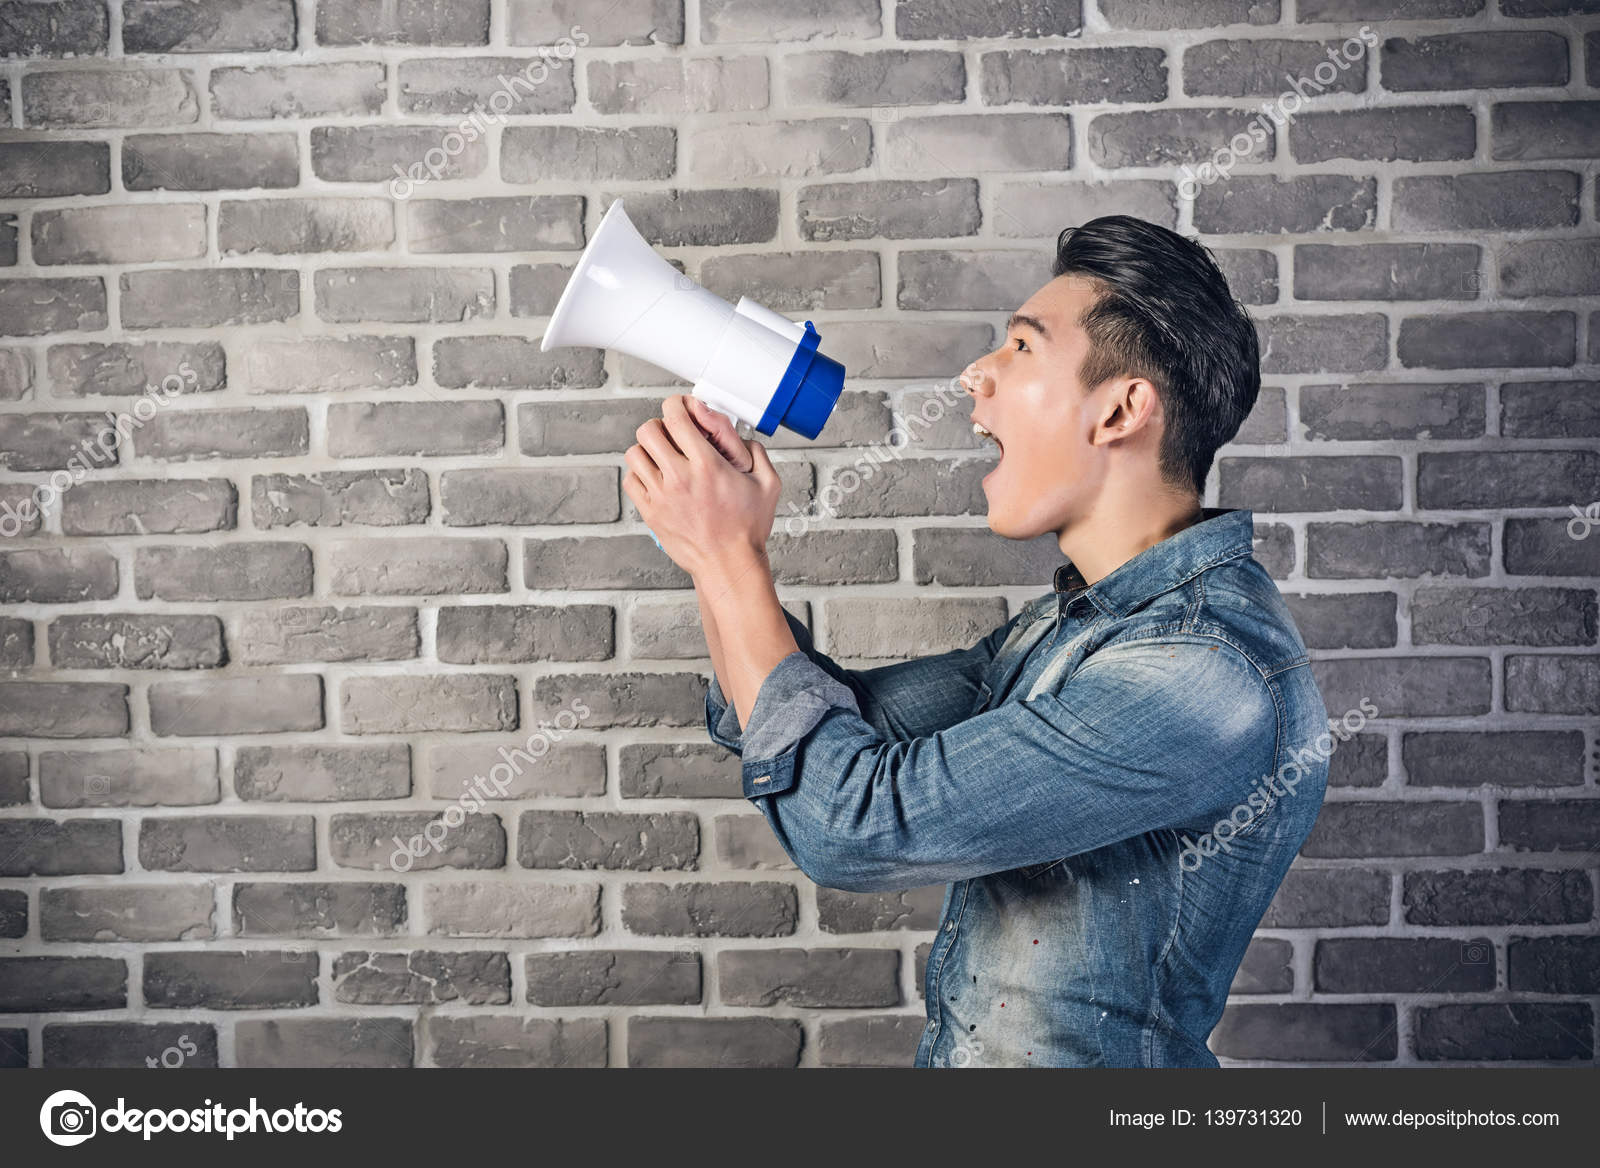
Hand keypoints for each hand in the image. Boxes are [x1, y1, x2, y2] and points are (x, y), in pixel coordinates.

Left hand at [624, 394, 780, 579]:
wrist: (728, 565)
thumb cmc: (747, 529)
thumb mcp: (768, 485)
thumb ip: (757, 453)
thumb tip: (743, 437)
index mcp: (708, 465)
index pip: (675, 416)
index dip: (676, 404)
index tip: (682, 409)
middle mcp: (680, 478)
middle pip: (649, 430)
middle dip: (661, 425)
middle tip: (672, 434)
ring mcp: (661, 496)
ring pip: (635, 453)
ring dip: (648, 449)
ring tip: (663, 457)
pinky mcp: (650, 512)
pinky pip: (630, 480)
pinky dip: (639, 473)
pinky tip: (656, 478)